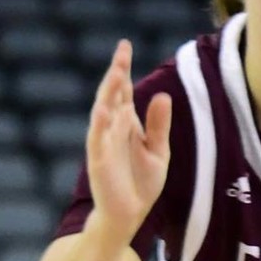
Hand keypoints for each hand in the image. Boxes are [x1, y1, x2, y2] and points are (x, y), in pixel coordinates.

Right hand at [85, 40, 171, 239]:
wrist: (130, 214)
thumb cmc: (142, 182)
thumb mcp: (158, 150)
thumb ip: (159, 124)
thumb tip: (161, 95)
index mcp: (126, 124)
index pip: (123, 91)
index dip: (123, 69)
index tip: (125, 46)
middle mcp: (112, 129)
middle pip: (112, 95)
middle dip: (117, 73)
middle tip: (122, 50)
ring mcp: (104, 144)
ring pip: (103, 113)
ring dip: (109, 93)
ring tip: (117, 72)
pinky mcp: (100, 162)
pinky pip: (99, 140)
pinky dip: (102, 125)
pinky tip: (105, 110)